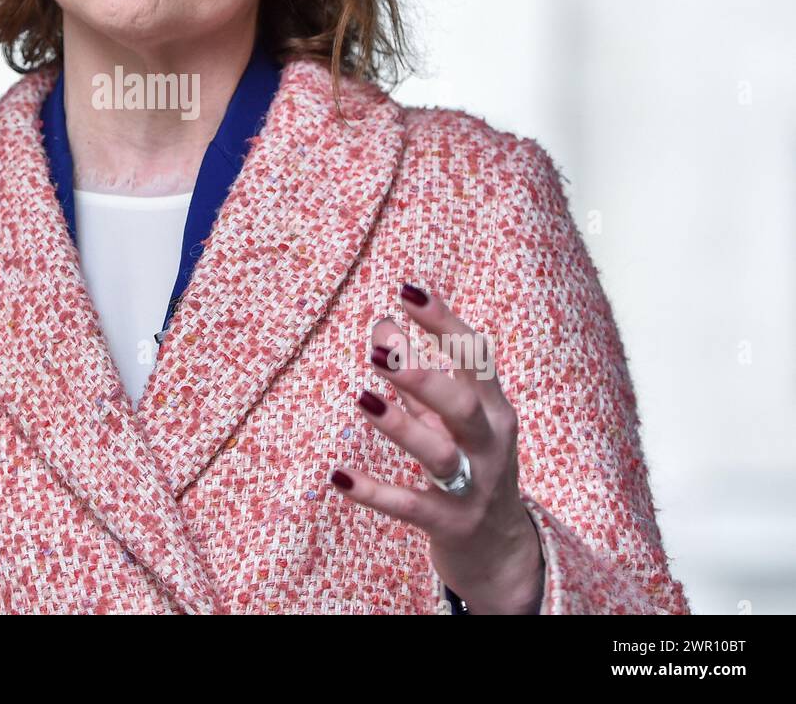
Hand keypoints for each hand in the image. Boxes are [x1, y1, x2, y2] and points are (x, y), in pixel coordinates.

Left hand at [330, 283, 545, 613]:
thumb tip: (382, 321)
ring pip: (440, 453)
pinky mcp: (452, 524)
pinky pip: (412, 506)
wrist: (501, 549)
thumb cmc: (469, 463)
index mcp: (494, 407)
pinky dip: (376, 492)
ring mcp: (475, 486)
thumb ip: (417, 372)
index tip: (408, 290)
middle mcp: (491, 443)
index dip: (444, 322)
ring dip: (400, 425)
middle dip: (422, 376)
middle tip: (378, 351)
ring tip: (362, 398)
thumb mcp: (448, 416)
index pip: (475, 356)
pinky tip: (338, 476)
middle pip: (463, 404)